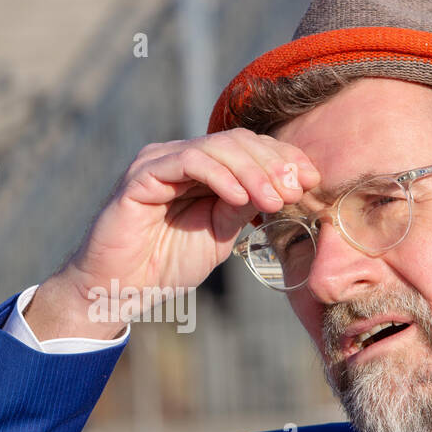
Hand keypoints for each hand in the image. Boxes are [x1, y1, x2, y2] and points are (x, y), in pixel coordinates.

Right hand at [24, 129, 319, 340]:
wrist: (118, 290)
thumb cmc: (164, 265)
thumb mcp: (218, 234)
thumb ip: (243, 207)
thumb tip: (284, 187)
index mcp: (198, 168)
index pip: (248, 148)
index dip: (283, 160)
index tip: (313, 182)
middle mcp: (177, 156)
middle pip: (237, 141)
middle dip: (274, 164)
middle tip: (298, 190)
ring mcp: (157, 162)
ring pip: (217, 147)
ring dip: (254, 171)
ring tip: (275, 200)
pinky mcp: (141, 176)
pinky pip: (188, 162)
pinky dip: (220, 176)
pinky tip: (241, 199)